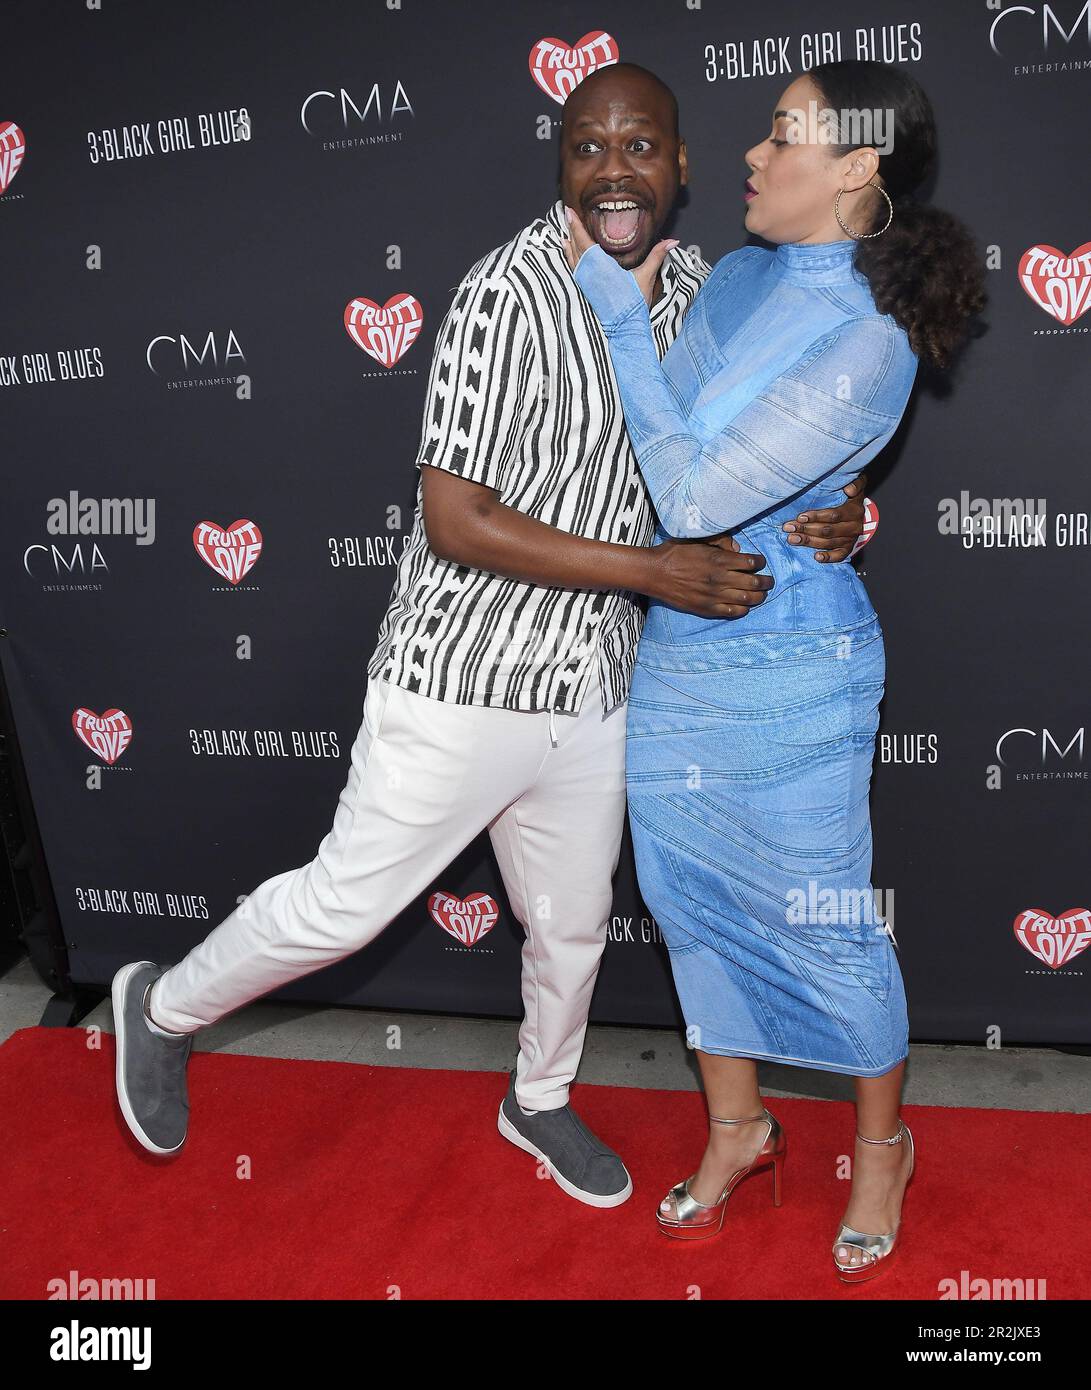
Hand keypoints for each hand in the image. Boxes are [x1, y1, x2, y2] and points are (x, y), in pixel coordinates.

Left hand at [561, 206, 677, 308]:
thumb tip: (672, 241)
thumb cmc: (635, 303)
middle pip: (576, 247)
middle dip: (571, 229)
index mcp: (602, 267)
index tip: (569, 212)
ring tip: (565, 231)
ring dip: (569, 243)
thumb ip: (657, 256)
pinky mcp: (586, 289)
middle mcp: (590, 273)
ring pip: (573, 258)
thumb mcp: (646, 277)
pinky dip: (570, 257)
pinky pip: (574, 268)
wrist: (625, 327)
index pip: (585, 242)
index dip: (577, 227)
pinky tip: (568, 251)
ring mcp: (586, 282)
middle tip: (566, 213)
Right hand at [646, 536, 772, 617]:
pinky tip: (745, 605)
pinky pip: (733, 612)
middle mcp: (720, 579)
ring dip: (759, 596)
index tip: (760, 562)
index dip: (760, 562)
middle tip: (769, 580)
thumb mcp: (697, 538)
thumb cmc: (674, 552)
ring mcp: (714, 596)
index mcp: (719, 559)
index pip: (752, 562)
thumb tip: (738, 548)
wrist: (654, 573)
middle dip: (766, 581)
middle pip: (755, 582)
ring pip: (748, 599)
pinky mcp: (707, 608)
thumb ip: (720, 541)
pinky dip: (743, 609)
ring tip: (761, 593)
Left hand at [782, 471, 868, 561]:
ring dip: (809, 542)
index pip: (833, 515)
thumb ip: (856, 483)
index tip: (800, 517)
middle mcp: (854, 526)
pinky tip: (816, 557)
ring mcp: (851, 539)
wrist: (858, 508)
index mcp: (854, 510)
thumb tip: (849, 490)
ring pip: (828, 542)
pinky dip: (828, 557)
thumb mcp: (856, 484)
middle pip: (827, 530)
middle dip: (806, 529)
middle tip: (789, 528)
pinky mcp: (848, 549)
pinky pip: (839, 556)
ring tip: (792, 539)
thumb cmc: (850, 494)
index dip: (816, 517)